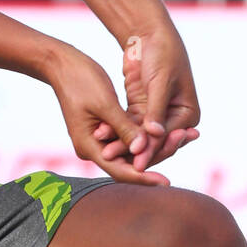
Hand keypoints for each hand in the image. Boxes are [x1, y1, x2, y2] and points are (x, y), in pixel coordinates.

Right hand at [48, 42, 191, 185]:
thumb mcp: (105, 104)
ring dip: (155, 145)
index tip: (166, 182)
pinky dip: (145, 134)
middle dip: (156, 155)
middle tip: (184, 141)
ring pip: (130, 150)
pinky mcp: (103, 129)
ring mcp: (97, 139)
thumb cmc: (80, 80)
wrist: (61, 65)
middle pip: (128, 163)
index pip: (120, 171)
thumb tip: (144, 148)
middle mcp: (92, 148)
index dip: (143, 177)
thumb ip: (124, 128)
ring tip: (183, 135)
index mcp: (88, 146)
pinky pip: (127, 138)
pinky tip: (167, 130)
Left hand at [89, 23, 200, 175]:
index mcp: (188, 114)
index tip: (135, 162)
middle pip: (152, 142)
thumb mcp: (160, 82)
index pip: (167, 139)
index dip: (150, 150)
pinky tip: (100, 135)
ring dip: (121, 142)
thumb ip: (155, 110)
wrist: (150, 33)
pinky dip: (115, 129)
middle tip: (111, 157)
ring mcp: (156, 115)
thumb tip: (154, 136)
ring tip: (103, 149)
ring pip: (138, 136)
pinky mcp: (140, 109)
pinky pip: (127, 124)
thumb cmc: (162, 52)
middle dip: (132, 150)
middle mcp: (174, 119)